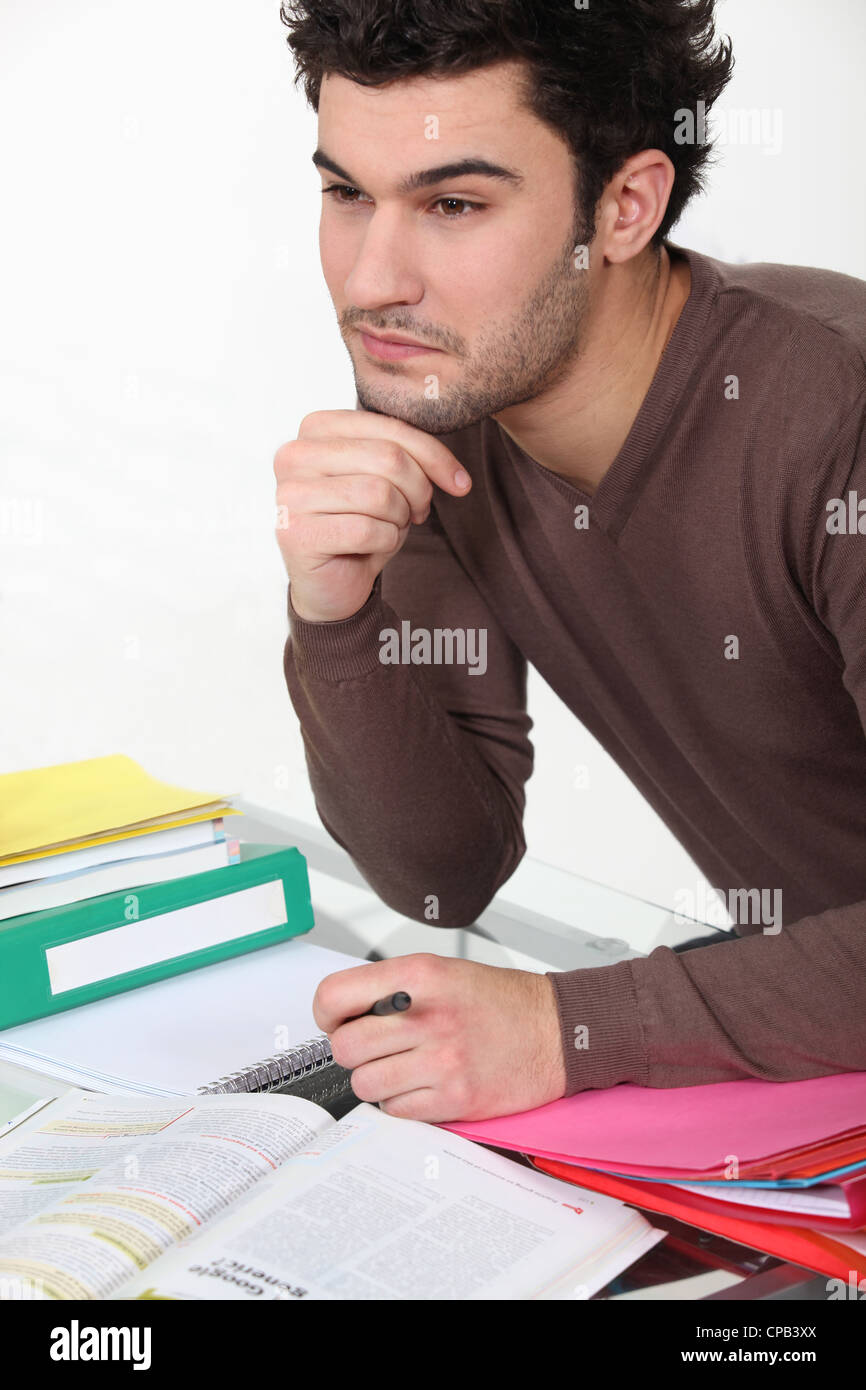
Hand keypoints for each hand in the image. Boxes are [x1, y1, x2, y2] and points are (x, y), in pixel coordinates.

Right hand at [273, 409, 471, 622]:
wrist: (332, 583)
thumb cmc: (360, 524)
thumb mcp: (389, 480)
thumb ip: (409, 456)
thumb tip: (454, 473)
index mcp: (316, 428)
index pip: (389, 428)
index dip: (434, 456)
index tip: (460, 483)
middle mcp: (294, 455)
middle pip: (387, 458)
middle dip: (419, 490)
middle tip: (418, 513)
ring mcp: (289, 494)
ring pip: (379, 494)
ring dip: (399, 518)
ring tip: (390, 528)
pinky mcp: (295, 533)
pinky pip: (366, 530)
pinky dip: (385, 542)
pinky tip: (373, 547)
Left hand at [313, 953, 566, 1122]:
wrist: (559, 1030)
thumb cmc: (500, 1001)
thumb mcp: (442, 971)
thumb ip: (391, 987)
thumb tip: (341, 1013)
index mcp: (419, 976)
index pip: (334, 996)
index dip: (326, 1014)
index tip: (336, 1021)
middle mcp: (427, 1016)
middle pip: (345, 1047)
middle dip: (353, 1050)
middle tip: (376, 1047)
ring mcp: (442, 1060)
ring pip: (366, 1084)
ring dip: (376, 1080)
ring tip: (403, 1067)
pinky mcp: (455, 1098)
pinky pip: (397, 1111)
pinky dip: (403, 1102)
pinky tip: (425, 1084)